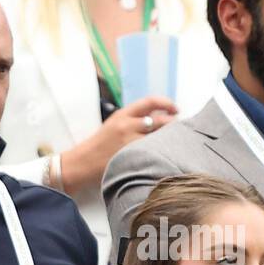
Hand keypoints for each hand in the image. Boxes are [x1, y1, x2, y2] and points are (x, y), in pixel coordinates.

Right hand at [62, 95, 178, 191]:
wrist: (82, 162)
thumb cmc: (101, 146)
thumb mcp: (115, 126)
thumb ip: (133, 121)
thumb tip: (158, 120)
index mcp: (122, 114)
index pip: (150, 102)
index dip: (167, 104)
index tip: (176, 109)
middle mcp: (128, 125)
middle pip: (162, 120)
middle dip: (174, 125)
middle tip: (180, 130)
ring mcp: (131, 141)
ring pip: (161, 137)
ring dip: (172, 139)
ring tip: (177, 143)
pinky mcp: (133, 156)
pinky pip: (155, 152)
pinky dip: (165, 152)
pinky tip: (168, 156)